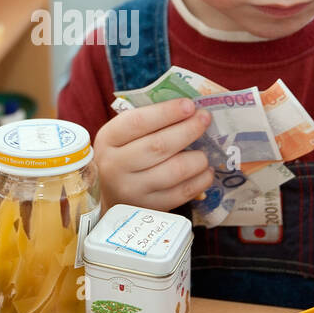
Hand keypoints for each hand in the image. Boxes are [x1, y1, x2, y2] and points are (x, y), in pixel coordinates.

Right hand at [93, 97, 213, 212]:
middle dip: (188, 129)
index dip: (167, 112)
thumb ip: (148, 121)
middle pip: (159, 145)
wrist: (109, 195)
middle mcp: (115, 166)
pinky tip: (205, 171)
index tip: (189, 105)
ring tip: (205, 152)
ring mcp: (131, 190)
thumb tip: (189, 109)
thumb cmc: (123, 155)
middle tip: (205, 119)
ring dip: (197, 158)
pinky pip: (182, 193)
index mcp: (108, 139)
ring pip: (174, 170)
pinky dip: (200, 180)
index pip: (138, 122)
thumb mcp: (122, 135)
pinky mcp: (149, 208)